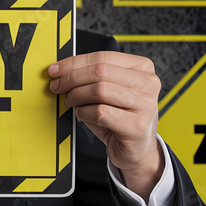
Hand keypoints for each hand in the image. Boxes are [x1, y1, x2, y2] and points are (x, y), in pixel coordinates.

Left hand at [48, 51, 162, 200]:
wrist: (137, 149)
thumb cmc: (121, 117)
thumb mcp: (110, 90)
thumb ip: (92, 76)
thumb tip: (61, 69)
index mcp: (142, 67)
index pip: (103, 56)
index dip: (75, 62)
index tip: (56, 69)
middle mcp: (148, 83)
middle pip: (100, 72)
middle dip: (71, 78)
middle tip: (57, 86)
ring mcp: (145, 105)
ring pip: (99, 91)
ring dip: (76, 96)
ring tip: (71, 102)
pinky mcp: (136, 126)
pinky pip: (100, 112)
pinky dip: (84, 113)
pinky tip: (83, 115)